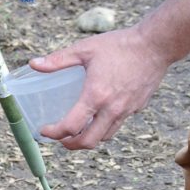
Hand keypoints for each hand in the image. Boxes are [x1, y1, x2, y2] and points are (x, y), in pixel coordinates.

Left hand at [30, 25, 170, 148]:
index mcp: (95, 95)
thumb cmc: (120, 45)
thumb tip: (33, 64)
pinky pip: (118, 125)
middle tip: (60, 139)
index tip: (45, 130)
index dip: (54, 133)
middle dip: (70, 145)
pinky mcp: (137, 108)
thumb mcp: (84, 49)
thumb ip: (57, 60)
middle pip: (88, 142)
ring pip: (104, 137)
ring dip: (88, 138)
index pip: (71, 127)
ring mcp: (126, 111)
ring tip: (77, 131)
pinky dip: (104, 127)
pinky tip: (98, 115)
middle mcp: (112, 109)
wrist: (156, 45)